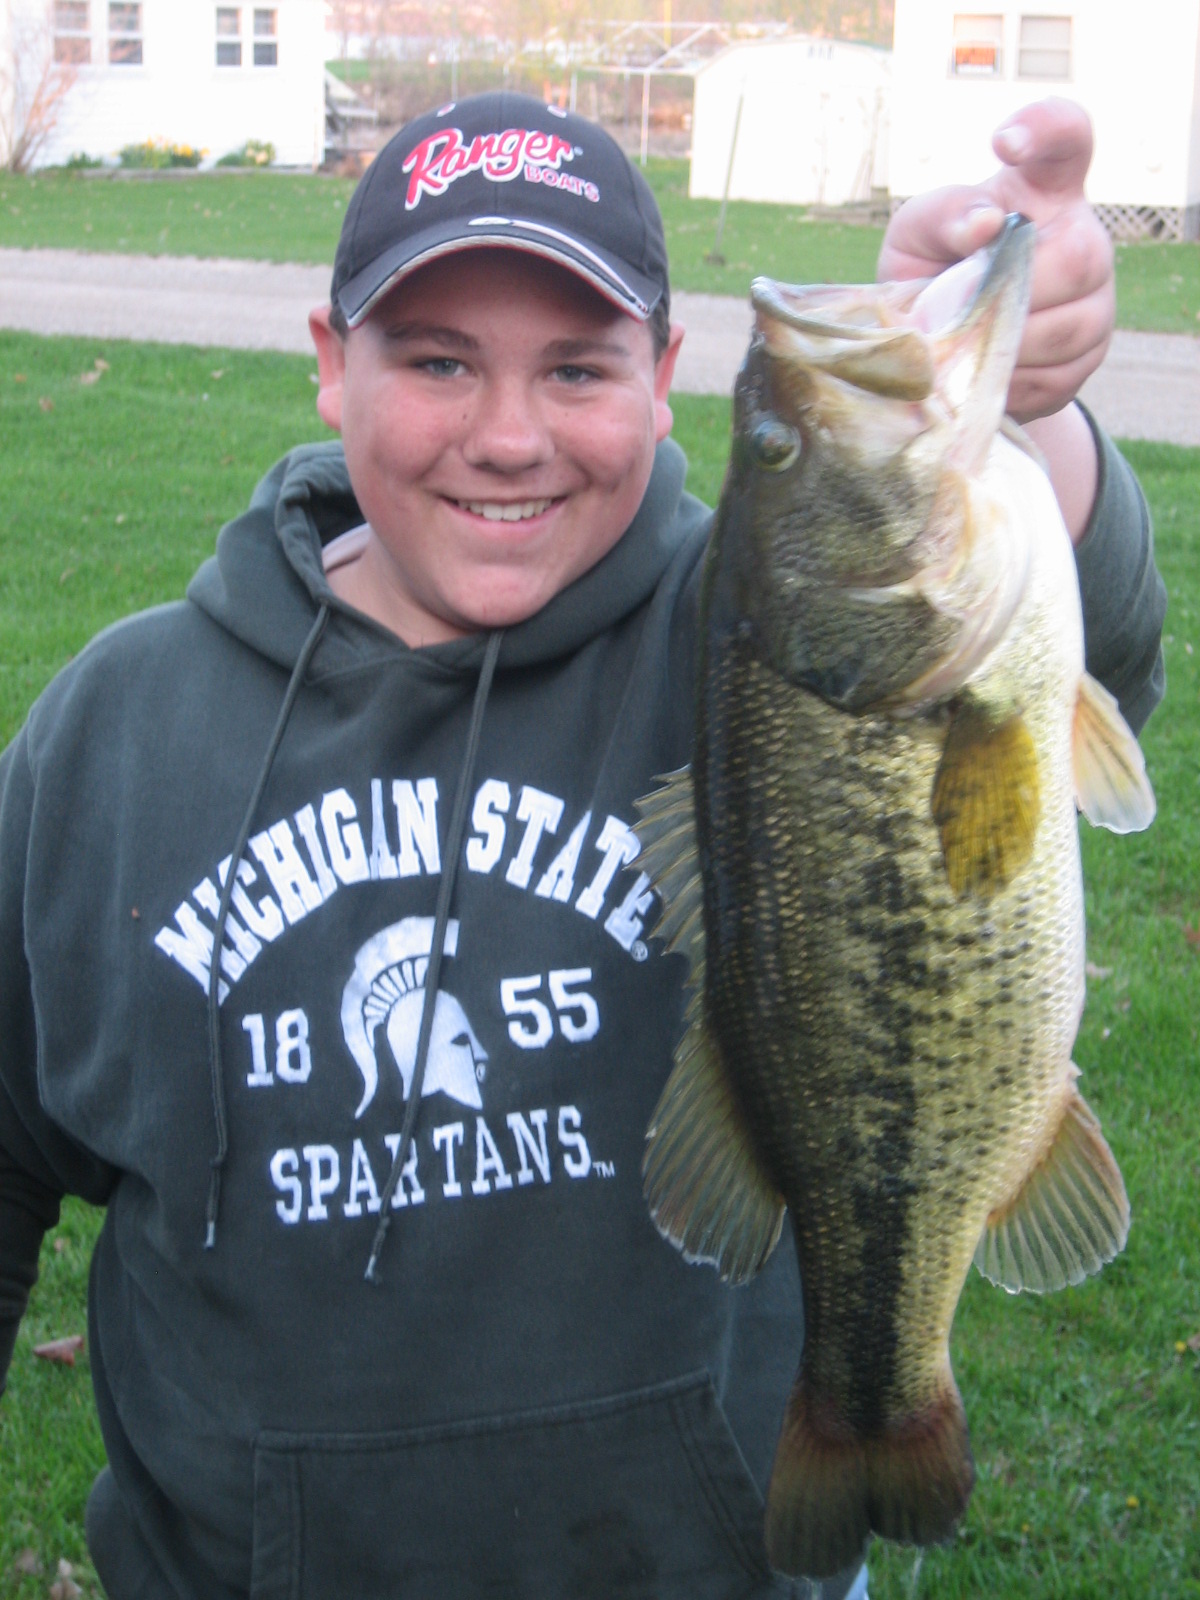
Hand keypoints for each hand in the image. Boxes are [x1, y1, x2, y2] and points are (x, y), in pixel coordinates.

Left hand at [878, 98, 1113, 425]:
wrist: (942, 351)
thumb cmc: (932, 272)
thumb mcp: (916, 237)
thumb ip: (942, 215)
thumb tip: (985, 222)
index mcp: (1041, 187)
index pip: (1067, 136)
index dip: (1046, 130)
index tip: (1002, 144)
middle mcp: (1084, 233)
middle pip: (1078, 257)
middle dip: (1014, 291)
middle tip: (964, 305)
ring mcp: (1096, 296)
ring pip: (1071, 325)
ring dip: (1006, 341)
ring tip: (967, 340)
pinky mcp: (1089, 353)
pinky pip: (1058, 374)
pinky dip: (1010, 378)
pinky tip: (984, 368)